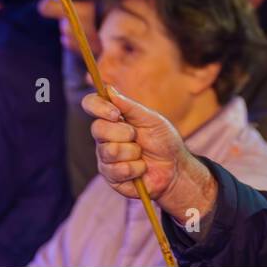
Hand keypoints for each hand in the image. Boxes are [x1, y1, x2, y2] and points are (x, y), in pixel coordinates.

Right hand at [83, 88, 216, 223]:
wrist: (174, 168)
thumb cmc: (163, 141)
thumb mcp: (151, 119)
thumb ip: (130, 106)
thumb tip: (109, 89)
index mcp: (113, 118)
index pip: (92, 105)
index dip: (98, 107)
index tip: (115, 114)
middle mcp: (104, 137)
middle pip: (97, 128)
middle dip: (124, 133)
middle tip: (137, 137)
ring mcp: (105, 157)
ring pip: (109, 151)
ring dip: (133, 152)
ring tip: (142, 155)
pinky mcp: (110, 176)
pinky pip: (117, 170)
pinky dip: (136, 169)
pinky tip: (141, 169)